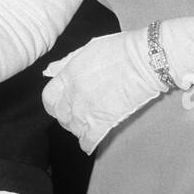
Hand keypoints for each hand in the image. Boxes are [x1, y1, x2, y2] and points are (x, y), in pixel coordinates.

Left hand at [42, 28, 169, 153]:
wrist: (144, 61)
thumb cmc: (120, 49)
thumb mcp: (87, 49)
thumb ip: (66, 63)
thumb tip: (50, 71)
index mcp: (68, 75)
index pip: (48, 97)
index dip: (53, 103)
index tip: (60, 104)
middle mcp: (73, 95)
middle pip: (60, 115)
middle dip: (66, 116)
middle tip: (76, 114)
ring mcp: (86, 111)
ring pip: (72, 129)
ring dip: (78, 128)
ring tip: (87, 124)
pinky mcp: (103, 123)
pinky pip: (88, 141)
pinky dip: (87, 144)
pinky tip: (90, 143)